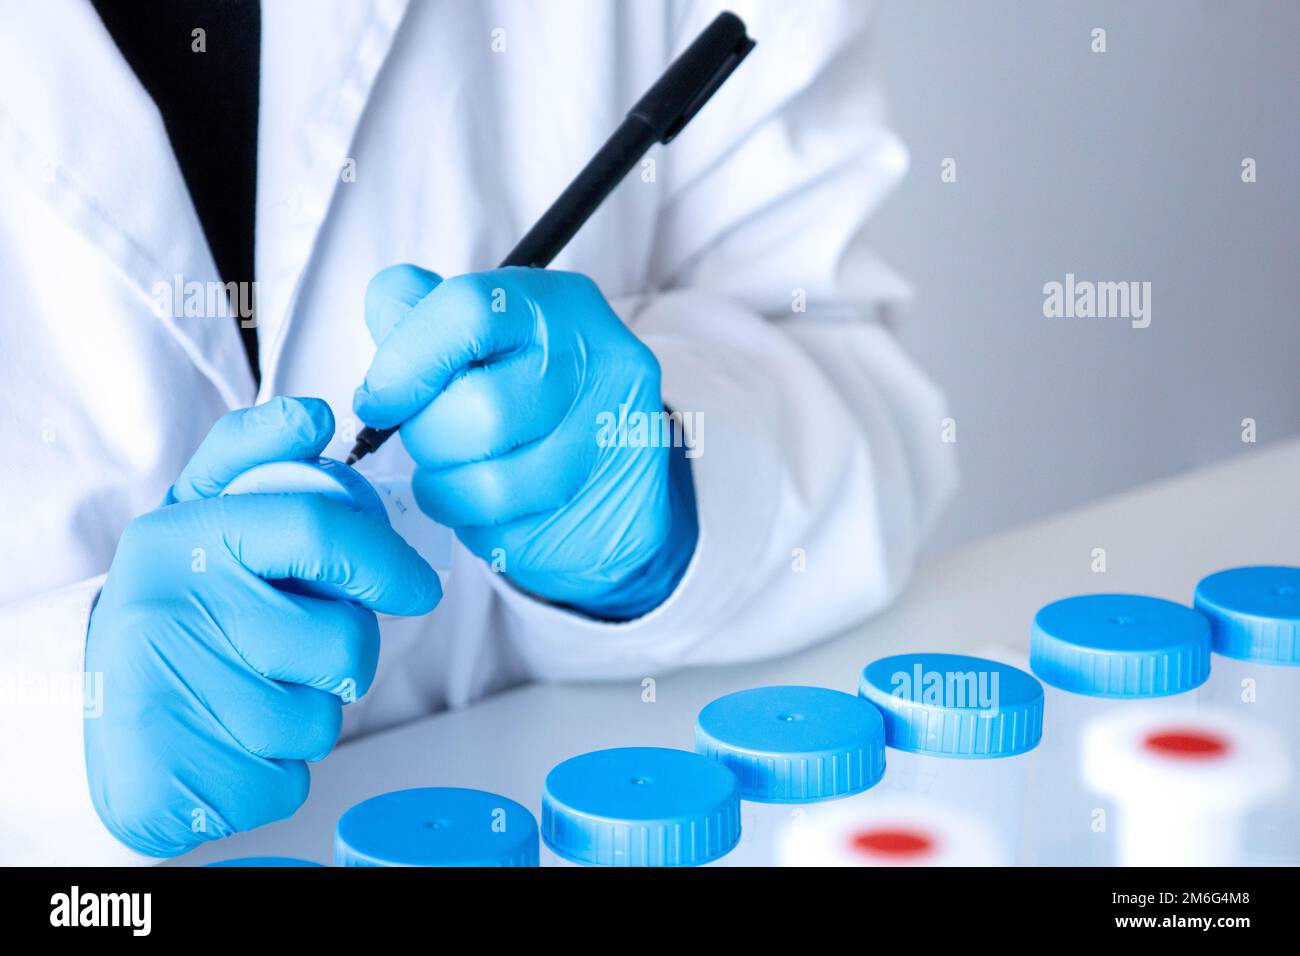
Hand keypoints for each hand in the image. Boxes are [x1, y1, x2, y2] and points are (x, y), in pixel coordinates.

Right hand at [84, 397, 440, 856]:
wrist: (88, 715)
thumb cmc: (171, 608)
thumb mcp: (197, 519)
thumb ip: (254, 460)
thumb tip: (314, 416)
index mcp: (182, 537)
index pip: (317, 530)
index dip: (386, 560)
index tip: (418, 587)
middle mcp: (170, 612)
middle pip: (340, 638)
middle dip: (348, 648)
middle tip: (313, 645)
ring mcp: (174, 697)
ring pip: (321, 715)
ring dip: (309, 709)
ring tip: (254, 688)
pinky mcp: (188, 776)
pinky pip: (293, 773)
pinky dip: (279, 762)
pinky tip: (233, 738)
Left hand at [355, 265, 697, 619]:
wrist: (617, 476)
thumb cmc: (533, 398)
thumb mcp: (488, 337)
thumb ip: (427, 312)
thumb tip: (387, 313)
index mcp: (562, 307)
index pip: (468, 310)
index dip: (405, 360)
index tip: (379, 399)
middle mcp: (599, 367)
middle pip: (477, 408)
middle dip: (427, 436)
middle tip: (431, 439)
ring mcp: (610, 448)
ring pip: (487, 486)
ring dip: (445, 490)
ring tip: (457, 475)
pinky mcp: (607, 519)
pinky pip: (506, 535)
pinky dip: (478, 527)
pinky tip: (496, 508)